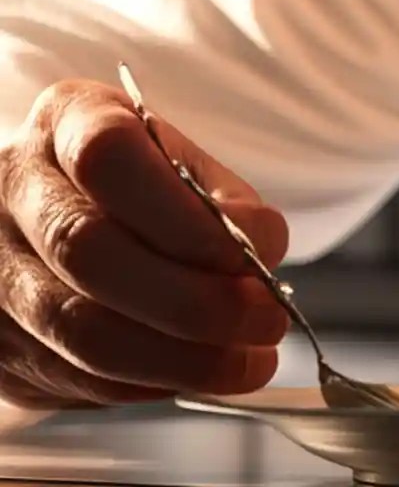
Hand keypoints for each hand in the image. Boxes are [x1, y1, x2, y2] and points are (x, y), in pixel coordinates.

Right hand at [0, 80, 289, 408]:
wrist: (61, 214)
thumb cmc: (140, 187)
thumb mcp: (184, 167)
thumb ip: (225, 204)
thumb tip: (261, 251)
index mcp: (66, 121)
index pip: (109, 159)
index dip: (184, 219)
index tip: (251, 259)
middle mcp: (10, 186)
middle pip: (89, 252)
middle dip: (196, 302)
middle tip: (266, 321)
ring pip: (79, 330)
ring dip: (181, 359)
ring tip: (248, 363)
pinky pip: (71, 375)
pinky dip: (148, 383)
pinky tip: (196, 372)